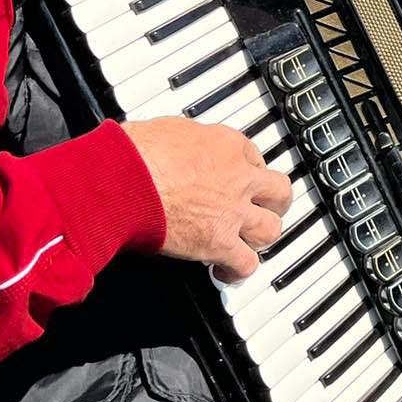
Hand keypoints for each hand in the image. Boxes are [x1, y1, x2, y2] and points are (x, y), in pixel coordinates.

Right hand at [122, 118, 292, 281]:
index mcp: (226, 145)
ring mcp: (232, 212)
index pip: (254, 158)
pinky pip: (246, 264)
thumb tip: (180, 150)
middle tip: (262, 208)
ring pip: (270, 229)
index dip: (247, 172)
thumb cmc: (134, 154)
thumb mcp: (170, 129)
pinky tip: (226, 271)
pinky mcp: (218, 242)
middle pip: (278, 191)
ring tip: (248, 241)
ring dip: (260, 236)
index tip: (238, 180)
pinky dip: (238, 271)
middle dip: (272, 202)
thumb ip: (187, 143)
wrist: (123, 180)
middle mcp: (238, 177)